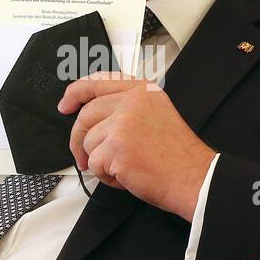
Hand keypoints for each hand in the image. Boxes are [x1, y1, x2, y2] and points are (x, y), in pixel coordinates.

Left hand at [60, 72, 213, 219]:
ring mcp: (122, 123)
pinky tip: (128, 176)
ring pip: (88, 142)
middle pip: (86, 116)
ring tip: (125, 167)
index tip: (66, 104)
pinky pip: (94, 164)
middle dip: (79, 140)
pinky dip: (107, 176)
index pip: (98, 82)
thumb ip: (127, 107)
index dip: (76, 92)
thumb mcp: (156, 114)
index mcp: (142, 91)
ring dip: (100, 161)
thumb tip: (91, 117)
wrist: (194, 177)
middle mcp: (131, 102)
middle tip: (84, 158)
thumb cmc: (176, 154)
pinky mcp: (116, 146)